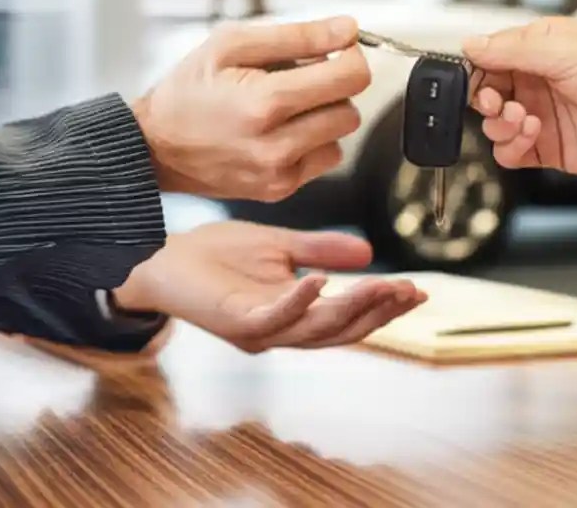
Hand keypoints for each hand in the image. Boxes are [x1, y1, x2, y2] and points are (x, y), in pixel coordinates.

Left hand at [112, 221, 426, 352]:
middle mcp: (280, 330)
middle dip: (380, 313)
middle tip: (410, 292)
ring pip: (317, 330)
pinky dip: (300, 300)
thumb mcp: (279, 245)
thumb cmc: (213, 255)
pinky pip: (274, 318)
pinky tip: (321, 280)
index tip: (417, 290)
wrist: (159, 257)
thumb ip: (320, 249)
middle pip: (342, 331)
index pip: (349, 317)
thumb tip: (367, 252)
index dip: (385, 308)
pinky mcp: (234, 321)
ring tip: (383, 287)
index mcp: (294, 314)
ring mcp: (259, 329)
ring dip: (353, 309)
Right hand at [132, 15, 370, 200]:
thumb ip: (297, 36)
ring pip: (341, 136)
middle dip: (333, 88)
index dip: (352, 57)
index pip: (350, 79)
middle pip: (350, 110)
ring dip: (323, 116)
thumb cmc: (189, 89)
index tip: (337, 51)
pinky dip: (312, 141)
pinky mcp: (280, 190)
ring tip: (283, 106)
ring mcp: (279, 173)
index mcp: (265, 103)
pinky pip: (325, 159)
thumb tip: (349, 28)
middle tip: (298, 78)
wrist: (155, 147)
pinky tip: (279, 131)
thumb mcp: (231, 45)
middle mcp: (276, 145)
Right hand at [463, 17, 576, 194]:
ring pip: (493, 123)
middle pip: (486, 91)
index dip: (477, 68)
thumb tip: (472, 44)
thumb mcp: (568, 50)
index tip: (475, 78)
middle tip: (498, 102)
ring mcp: (540, 115)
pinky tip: (531, 136)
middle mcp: (537, 81)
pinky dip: (510, 147)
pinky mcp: (546, 148)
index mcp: (541, 48)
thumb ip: (515, 48)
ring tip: (523, 118)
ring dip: (499, 123)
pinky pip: (509, 152)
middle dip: (484, 98)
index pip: (490, 55)